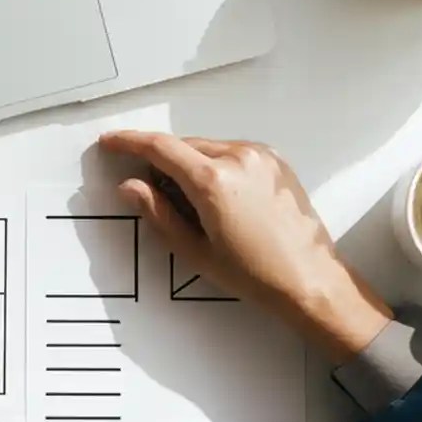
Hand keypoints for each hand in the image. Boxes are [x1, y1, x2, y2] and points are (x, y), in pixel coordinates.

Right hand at [99, 131, 391, 362]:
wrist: (310, 279)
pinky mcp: (276, 161)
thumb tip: (129, 186)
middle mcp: (239, 157)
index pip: (161, 148)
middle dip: (162, 161)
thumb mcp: (195, 251)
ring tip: (192, 204)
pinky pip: (233, 153)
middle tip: (153, 191)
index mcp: (214, 181)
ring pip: (209, 148)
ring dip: (191, 164)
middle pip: (185, 146)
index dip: (130, 142)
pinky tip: (220, 199)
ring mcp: (261, 156)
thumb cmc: (252, 274)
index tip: (110, 141)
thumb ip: (158, 213)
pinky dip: (216, 165)